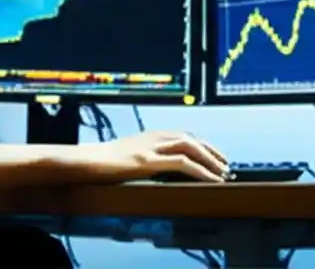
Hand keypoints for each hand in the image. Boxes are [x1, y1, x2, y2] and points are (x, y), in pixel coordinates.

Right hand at [68, 130, 229, 182]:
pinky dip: (200, 170)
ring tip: (223, 173)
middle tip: (226, 165)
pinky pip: (182, 164)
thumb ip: (148, 154)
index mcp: (152, 134)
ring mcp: (152, 148)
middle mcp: (155, 136)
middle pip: (192, 139)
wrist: (88, 161)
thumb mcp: (131, 153)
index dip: (203, 145)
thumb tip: (163, 164)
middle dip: (212, 151)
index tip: (216, 156)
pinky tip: (209, 179)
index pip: (184, 135)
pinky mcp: (148, 161)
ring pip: (190, 148)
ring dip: (210, 160)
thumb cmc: (106, 160)